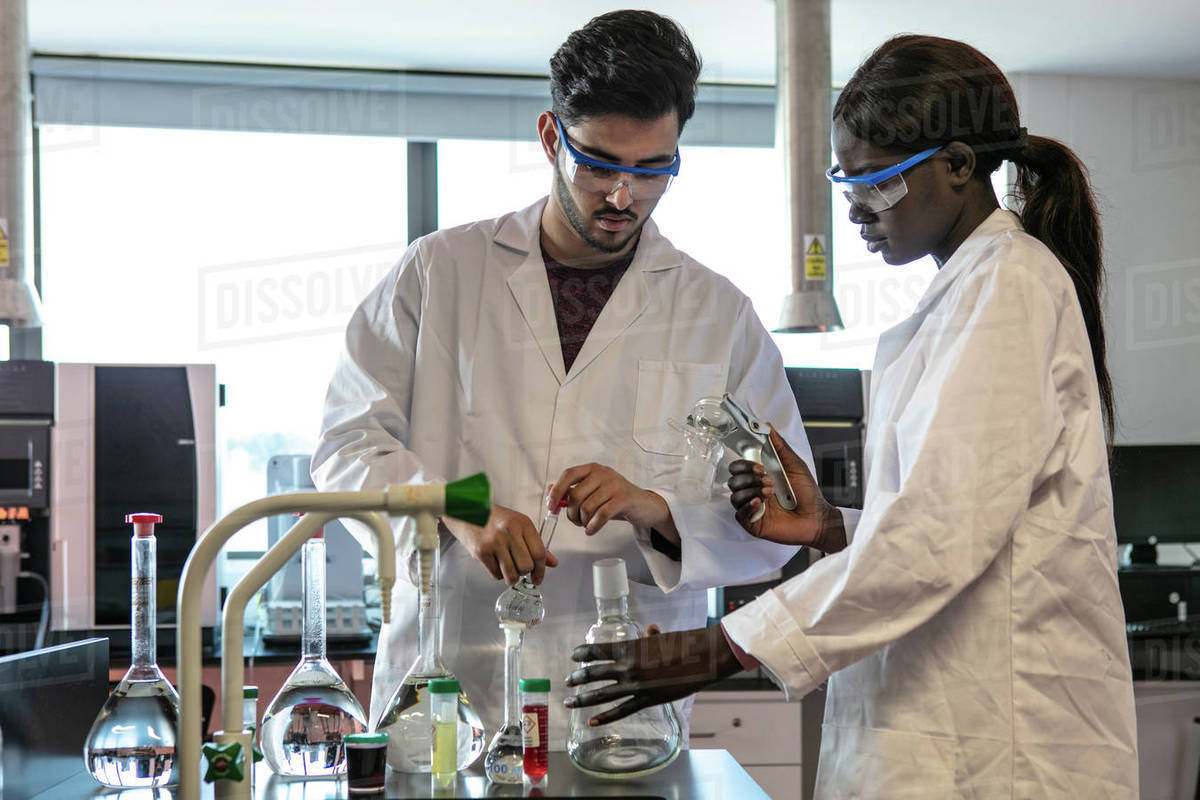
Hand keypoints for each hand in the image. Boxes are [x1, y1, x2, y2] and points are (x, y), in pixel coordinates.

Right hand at [441, 505, 558, 583]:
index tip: (538, 578)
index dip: (541, 570)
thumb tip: (552, 563)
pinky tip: (496, 563)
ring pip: (512, 574)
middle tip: (520, 569)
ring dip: (512, 577)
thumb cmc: (495, 519)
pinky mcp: (481, 552)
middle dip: (525, 573)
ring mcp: (494, 542)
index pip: (539, 553)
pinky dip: (498, 574)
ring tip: (508, 569)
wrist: (467, 512)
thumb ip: (535, 544)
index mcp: (523, 523)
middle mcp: (510, 532)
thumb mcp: (518, 525)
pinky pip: (496, 575)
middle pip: (526, 566)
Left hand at [548, 463, 676, 540]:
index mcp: (593, 469)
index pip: (568, 474)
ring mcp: (614, 485)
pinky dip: (592, 526)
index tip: (551, 506)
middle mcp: (603, 473)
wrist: (644, 505)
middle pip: (575, 495)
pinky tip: (591, 530)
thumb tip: (550, 492)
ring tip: (587, 525)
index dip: (557, 491)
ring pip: (587, 507)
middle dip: (571, 513)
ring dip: (583, 522)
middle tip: (576, 521)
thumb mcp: (593, 492)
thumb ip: (572, 490)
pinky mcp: (623, 499)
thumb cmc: (615, 499)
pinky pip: (600, 515)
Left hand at [563, 625, 741, 725]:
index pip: (597, 650)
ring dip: (583, 699)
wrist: (703, 657)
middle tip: (567, 681)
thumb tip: (650, 630)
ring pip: (602, 694)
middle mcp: (628, 667)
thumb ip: (651, 637)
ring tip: (570, 701)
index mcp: (629, 648)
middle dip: (578, 678)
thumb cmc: (684, 643)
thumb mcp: (663, 638)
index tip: (573, 655)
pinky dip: (605, 717)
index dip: (582, 653)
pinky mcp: (647, 699)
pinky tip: (592, 721)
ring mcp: (637, 685)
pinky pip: (622, 710)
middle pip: (594, 673)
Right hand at [727, 425, 845, 552]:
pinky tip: (761, 503)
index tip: (759, 466)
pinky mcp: (753, 523)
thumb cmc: (808, 494)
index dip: (744, 465)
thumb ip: (780, 446)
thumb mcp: (795, 465)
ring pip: (734, 496)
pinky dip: (749, 507)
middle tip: (767, 480)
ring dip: (751, 491)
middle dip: (748, 478)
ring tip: (770, 492)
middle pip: (733, 480)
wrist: (817, 518)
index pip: (738, 467)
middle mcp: (753, 491)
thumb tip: (767, 426)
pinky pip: (740, 514)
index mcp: (760, 477)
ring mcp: (752, 508)